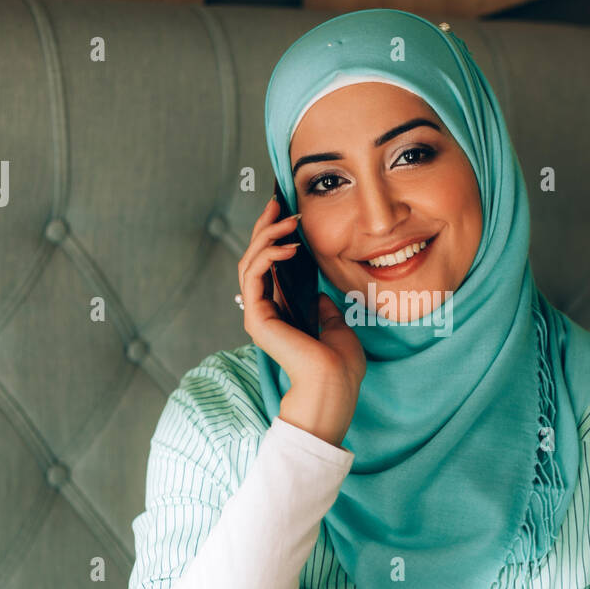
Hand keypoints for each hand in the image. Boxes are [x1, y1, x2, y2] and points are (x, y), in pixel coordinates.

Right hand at [236, 197, 366, 445]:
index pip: (270, 266)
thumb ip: (322, 307)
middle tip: (276, 203)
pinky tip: (289, 246)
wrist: (335, 385)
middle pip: (255, 259)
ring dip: (267, 236)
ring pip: (249, 262)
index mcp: (282, 312)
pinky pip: (253, 275)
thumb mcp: (336, 325)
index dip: (275, 237)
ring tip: (287, 221)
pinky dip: (268, 255)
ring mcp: (258, 314)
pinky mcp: (257, 317)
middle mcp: (265, 311)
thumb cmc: (340, 364)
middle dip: (264, 227)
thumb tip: (318, 293)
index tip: (287, 213)